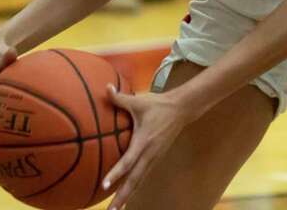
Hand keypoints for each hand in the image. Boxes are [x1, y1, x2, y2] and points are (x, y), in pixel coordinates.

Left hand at [103, 85, 195, 209]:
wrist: (181, 109)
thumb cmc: (157, 105)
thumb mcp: (138, 101)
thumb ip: (120, 98)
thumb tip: (105, 88)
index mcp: (143, 141)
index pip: (128, 161)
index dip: (116, 174)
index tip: (105, 186)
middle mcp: (149, 154)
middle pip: (134, 180)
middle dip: (122, 196)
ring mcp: (154, 158)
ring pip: (139, 181)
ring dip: (128, 196)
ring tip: (116, 209)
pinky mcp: (156, 159)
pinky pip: (143, 176)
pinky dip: (134, 188)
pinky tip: (126, 196)